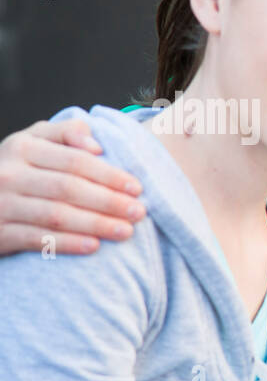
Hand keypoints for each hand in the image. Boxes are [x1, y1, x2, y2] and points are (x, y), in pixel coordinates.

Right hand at [0, 119, 144, 255]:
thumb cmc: (19, 167)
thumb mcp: (35, 141)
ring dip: (95, 224)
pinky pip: (37, 239)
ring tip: (126, 231)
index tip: (137, 188)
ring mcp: (2, 204)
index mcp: (22, 147)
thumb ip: (66, 133)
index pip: (75, 161)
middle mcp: (9, 174)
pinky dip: (67, 243)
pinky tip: (94, 246)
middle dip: (109, 201)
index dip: (109, 175)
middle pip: (69, 188)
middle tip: (139, 212)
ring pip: (56, 215)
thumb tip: (97, 145)